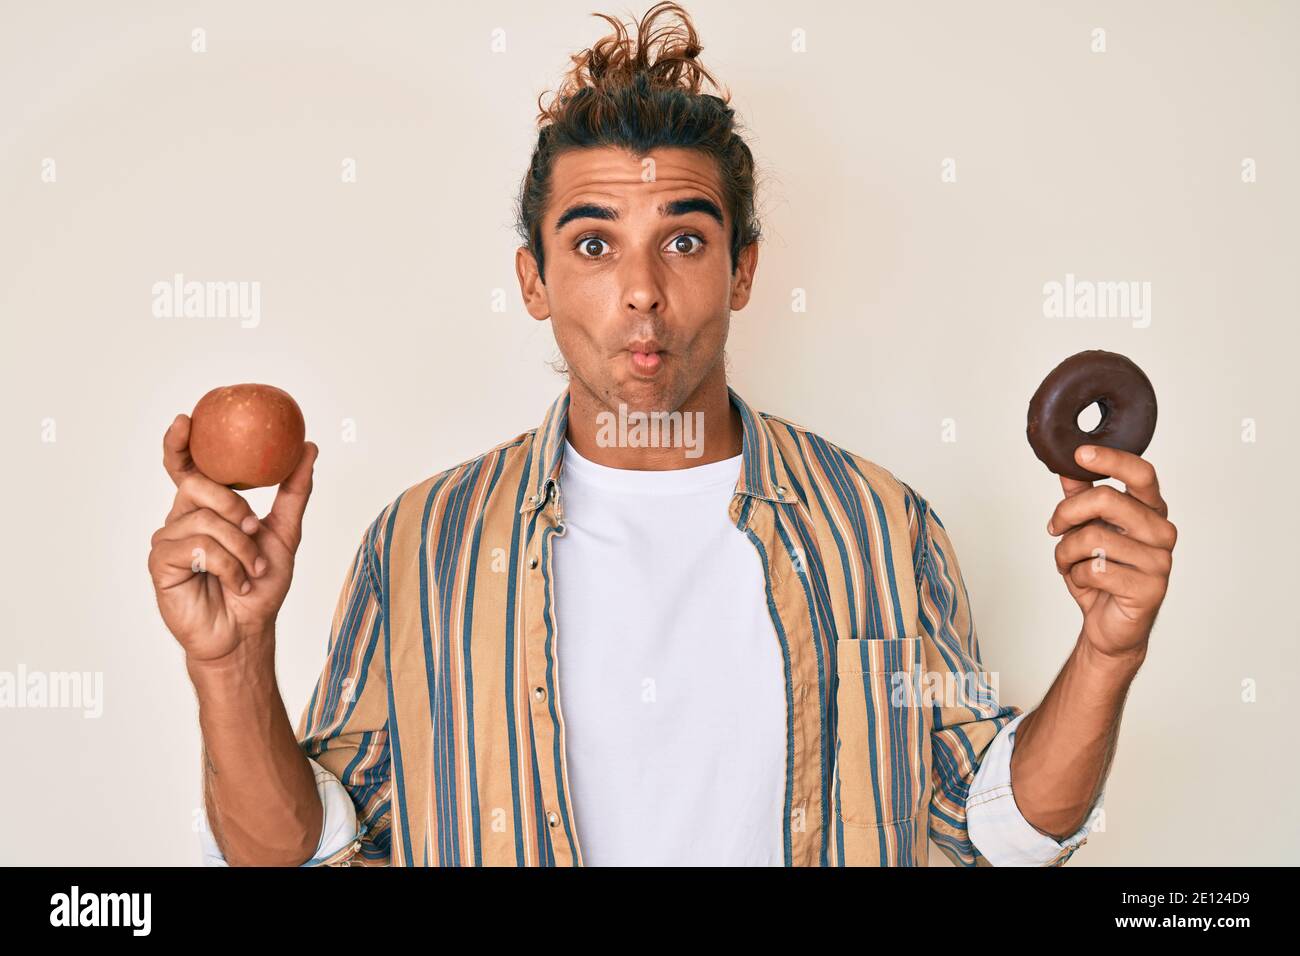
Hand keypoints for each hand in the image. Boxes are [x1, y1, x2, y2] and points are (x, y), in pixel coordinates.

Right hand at [147, 413, 318, 662]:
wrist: (248, 630)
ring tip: (252, 569)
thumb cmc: (261, 585)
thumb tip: (308, 448)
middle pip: (199, 485)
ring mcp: (168, 540)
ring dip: (242, 548)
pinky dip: (230, 566)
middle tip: (254, 529)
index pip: (187, 466)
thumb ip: (295, 490)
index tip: (187, 421)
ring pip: (206, 520)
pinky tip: (236, 582)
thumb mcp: (285, 532)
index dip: (181, 442)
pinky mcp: (161, 563)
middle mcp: (181, 518)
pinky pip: (200, 547)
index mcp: (205, 506)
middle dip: (235, 507)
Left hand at [1046, 444, 1176, 661]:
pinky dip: (1076, 575)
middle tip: (1054, 527)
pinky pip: (1095, 569)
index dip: (1111, 460)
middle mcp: (1161, 531)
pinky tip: (1085, 582)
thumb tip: (1067, 464)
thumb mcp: (1086, 529)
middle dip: (1067, 512)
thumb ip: (1080, 497)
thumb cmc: (1101, 574)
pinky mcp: (1150, 588)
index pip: (1141, 474)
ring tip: (1068, 562)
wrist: (1110, 626)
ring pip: (1093, 537)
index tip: (1080, 453)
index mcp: (1151, 511)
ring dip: (1066, 551)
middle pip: (1106, 499)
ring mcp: (1160, 560)